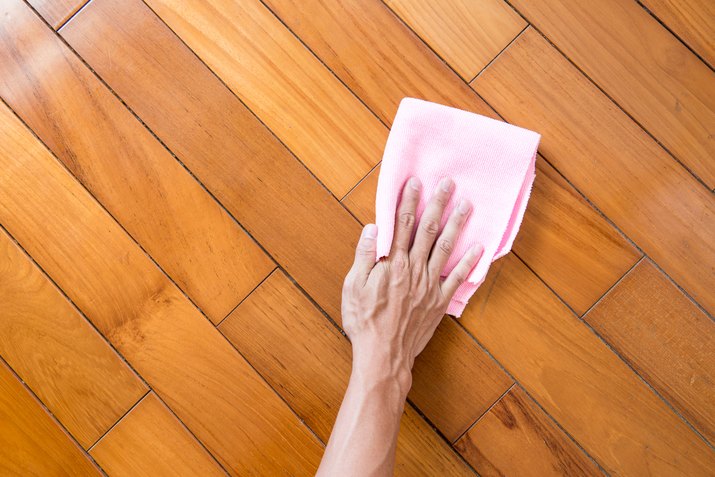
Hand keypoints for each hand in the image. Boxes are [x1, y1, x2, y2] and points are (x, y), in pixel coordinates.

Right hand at [341, 176, 483, 393]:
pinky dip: (468, 262)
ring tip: (466, 205)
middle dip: (437, 204)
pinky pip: (457, 278)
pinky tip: (479, 247)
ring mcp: (429, 285)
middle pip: (427, 230)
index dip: (409, 200)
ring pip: (445, 248)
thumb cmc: (364, 321)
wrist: (383, 354)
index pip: (402, 224)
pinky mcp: (438, 302)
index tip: (415, 182)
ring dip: (456, 224)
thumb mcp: (352, 286)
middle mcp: (414, 269)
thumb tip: (373, 228)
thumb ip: (364, 255)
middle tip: (448, 183)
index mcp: (392, 263)